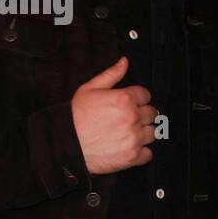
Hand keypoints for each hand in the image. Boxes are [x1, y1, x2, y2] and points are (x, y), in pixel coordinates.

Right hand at [70, 56, 158, 174]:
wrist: (65, 142)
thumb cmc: (75, 116)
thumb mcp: (90, 88)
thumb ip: (111, 74)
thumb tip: (124, 62)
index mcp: (124, 99)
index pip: (146, 95)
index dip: (137, 98)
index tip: (130, 103)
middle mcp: (132, 117)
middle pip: (152, 113)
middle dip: (142, 114)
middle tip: (128, 118)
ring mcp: (134, 138)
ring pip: (153, 132)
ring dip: (144, 132)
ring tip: (128, 132)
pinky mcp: (132, 156)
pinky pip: (149, 153)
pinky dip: (142, 151)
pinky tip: (130, 146)